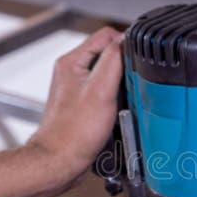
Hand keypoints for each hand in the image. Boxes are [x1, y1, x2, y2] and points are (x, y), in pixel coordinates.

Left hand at [28, 27, 123, 187]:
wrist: (60, 162)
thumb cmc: (74, 132)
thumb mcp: (101, 89)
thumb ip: (114, 59)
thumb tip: (127, 39)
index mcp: (72, 61)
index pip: (107, 35)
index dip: (126, 45)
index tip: (135, 62)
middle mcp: (71, 72)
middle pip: (108, 54)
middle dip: (124, 67)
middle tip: (129, 87)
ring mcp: (76, 89)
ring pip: (109, 75)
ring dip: (121, 86)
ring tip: (121, 103)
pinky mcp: (81, 105)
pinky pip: (105, 93)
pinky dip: (115, 101)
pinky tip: (116, 114)